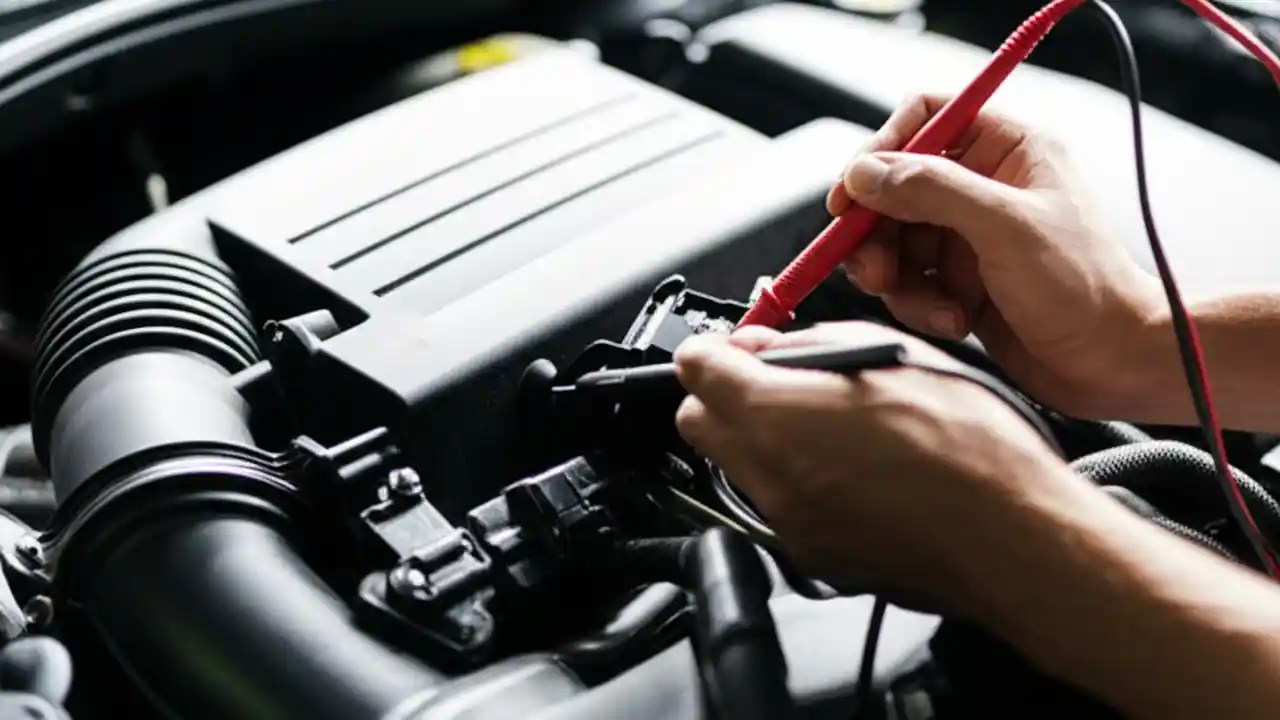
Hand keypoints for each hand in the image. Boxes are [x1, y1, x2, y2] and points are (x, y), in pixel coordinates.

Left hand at [673, 321, 1083, 605]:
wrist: (1010, 537)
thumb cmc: (968, 447)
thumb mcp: (892, 357)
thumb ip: (812, 346)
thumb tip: (772, 347)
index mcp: (776, 415)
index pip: (694, 368)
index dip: (714, 350)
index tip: (736, 349)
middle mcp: (768, 474)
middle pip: (699, 423)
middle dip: (726, 396)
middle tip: (777, 383)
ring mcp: (785, 521)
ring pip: (736, 466)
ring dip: (761, 439)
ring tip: (827, 427)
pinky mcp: (810, 555)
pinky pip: (776, 505)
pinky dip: (793, 481)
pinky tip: (849, 470)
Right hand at [826, 95, 1164, 417]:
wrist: (1112, 363)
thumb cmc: (1084, 288)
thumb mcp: (1006, 228)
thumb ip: (932, 190)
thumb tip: (864, 173)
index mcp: (1007, 147)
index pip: (924, 117)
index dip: (880, 150)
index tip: (851, 193)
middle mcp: (982, 184)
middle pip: (892, 187)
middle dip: (875, 232)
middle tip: (873, 269)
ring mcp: (967, 233)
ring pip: (891, 240)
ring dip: (896, 278)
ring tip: (931, 306)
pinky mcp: (957, 279)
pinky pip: (906, 281)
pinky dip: (918, 305)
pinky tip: (956, 321)